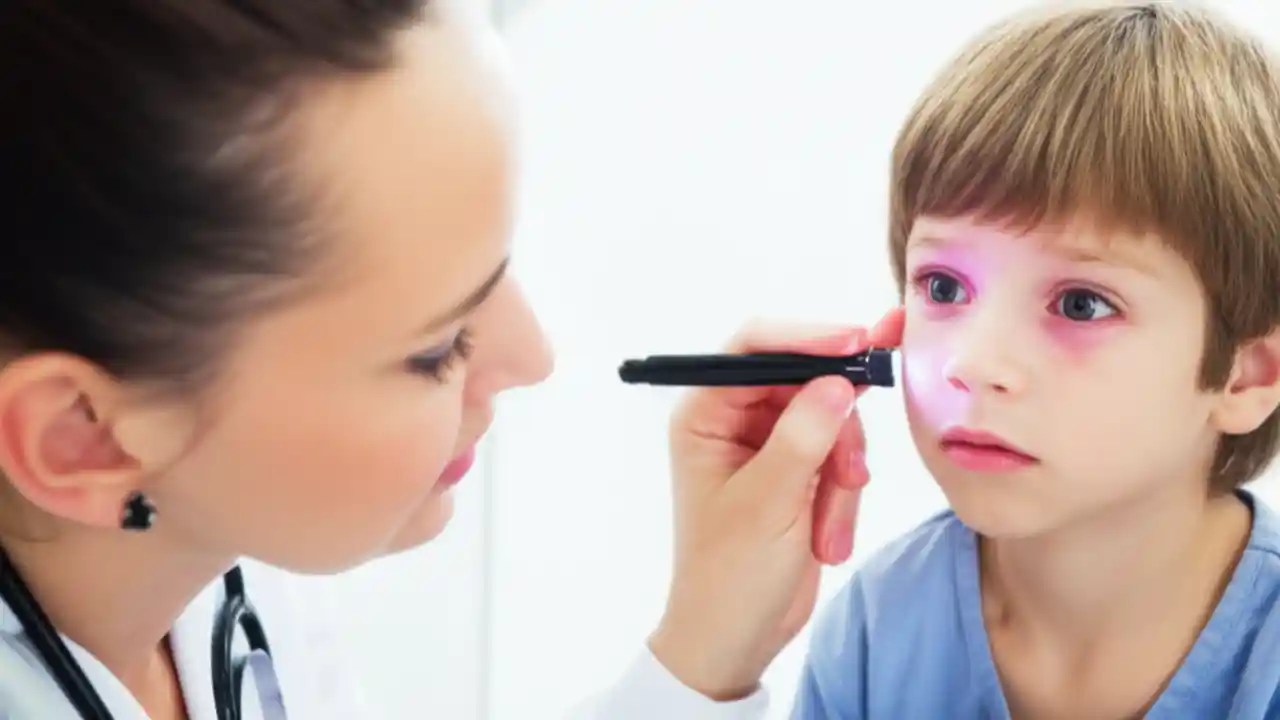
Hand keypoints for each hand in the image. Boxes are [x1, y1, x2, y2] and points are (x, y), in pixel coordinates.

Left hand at [648, 307, 904, 699]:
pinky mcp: (799, 473)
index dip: (806, 339)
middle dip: (835, 431)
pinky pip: (840, 457)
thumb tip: (839, 381)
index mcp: (704, 416)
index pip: (754, 349)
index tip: (856, 342)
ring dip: (841, 476)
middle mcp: (733, 421)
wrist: (735, 639)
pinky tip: (826, 539)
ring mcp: (769, 446)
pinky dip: (843, 496)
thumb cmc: (730, 575)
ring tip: (826, 528)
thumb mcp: (768, 503)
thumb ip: (803, 436)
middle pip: (805, 382)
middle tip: (850, 473)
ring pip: (832, 422)